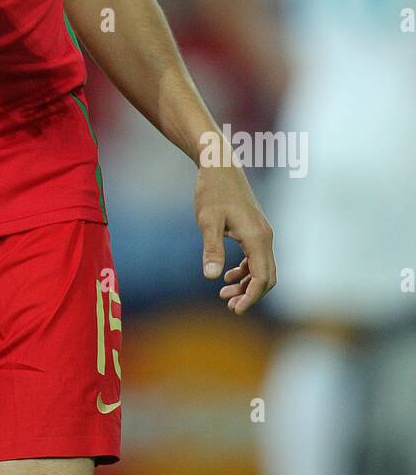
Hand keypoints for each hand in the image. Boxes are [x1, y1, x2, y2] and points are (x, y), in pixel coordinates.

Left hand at [193, 147, 276, 315]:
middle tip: (228, 304)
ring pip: (263, 268)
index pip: (263, 278)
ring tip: (224, 293)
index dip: (251, 298)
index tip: (235, 310)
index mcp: (257, 237)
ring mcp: (262, 232)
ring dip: (247, 284)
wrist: (219, 164)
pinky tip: (228, 274)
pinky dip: (247, 270)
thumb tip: (212, 277)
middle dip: (251, 294)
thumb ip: (212, 249)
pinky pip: (257, 258)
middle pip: (267, 277)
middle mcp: (265, 236)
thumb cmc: (212, 191)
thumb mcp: (208, 221)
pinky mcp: (255, 229)